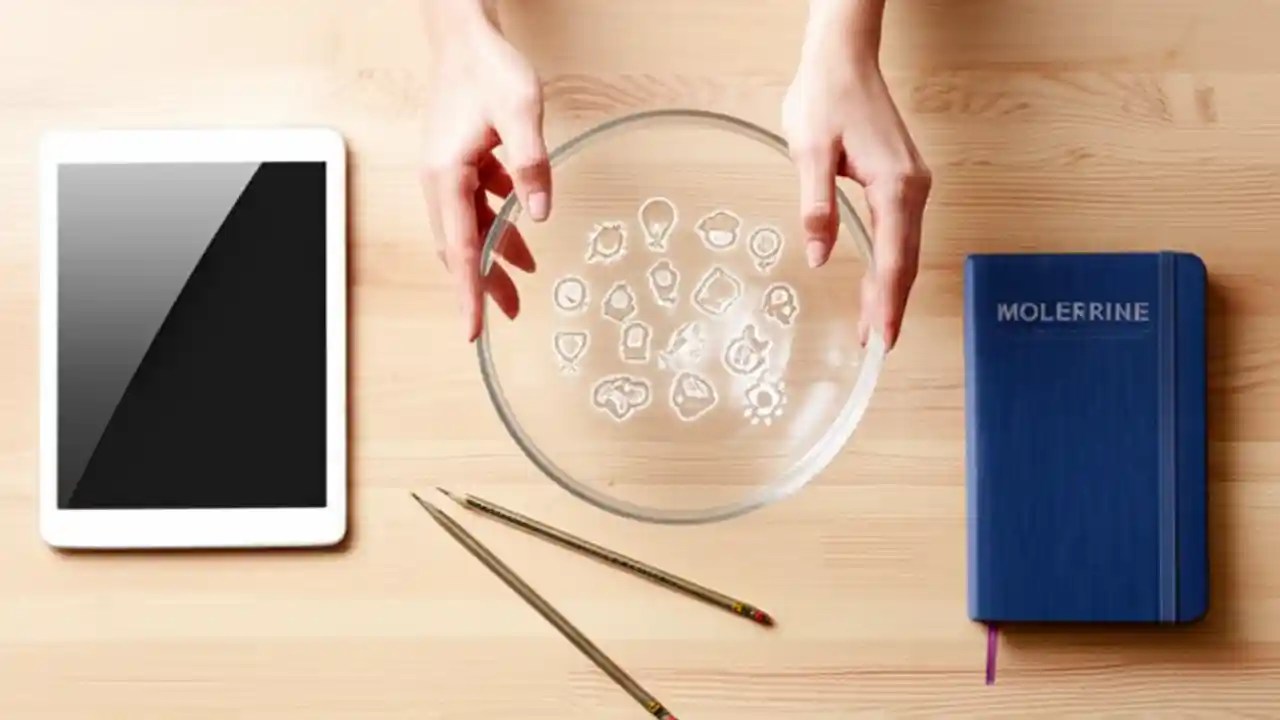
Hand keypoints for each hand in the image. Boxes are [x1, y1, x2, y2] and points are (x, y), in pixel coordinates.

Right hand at [420, 0, 549, 340]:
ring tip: (522, 281)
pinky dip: (496, 223)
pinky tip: (522, 228)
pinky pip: (475, 205)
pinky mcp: (459, 161)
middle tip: (510, 314)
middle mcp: (439, 180)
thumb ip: (531, 165)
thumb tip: (540, 214)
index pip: (458, 249)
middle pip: (459, 246)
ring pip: (467, 228)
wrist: (465, 36)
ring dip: (492, 255)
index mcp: (446, 177)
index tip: (473, 330)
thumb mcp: (521, 113)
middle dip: (481, 283)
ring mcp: (446, 171)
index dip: (468, 293)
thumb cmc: (487, 69)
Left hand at [783, 0, 930, 349]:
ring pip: (906, 250)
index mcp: (895, 186)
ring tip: (875, 326)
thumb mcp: (809, 153)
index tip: (882, 339)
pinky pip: (901, 233)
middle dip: (892, 306)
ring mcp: (912, 185)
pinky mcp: (902, 181)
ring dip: (892, 289)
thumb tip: (821, 256)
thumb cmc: (827, 98)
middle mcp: (914, 188)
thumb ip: (816, 208)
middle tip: (877, 346)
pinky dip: (892, 264)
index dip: (888, 304)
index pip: (894, 260)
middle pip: (906, 261)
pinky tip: (878, 284)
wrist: (843, 59)